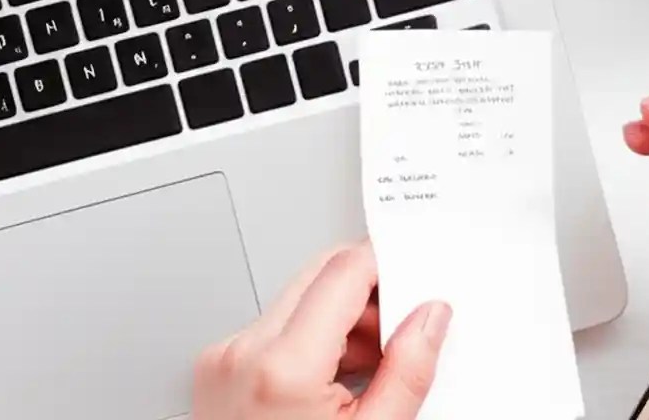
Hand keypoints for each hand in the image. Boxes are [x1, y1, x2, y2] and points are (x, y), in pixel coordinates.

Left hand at [193, 243, 451, 419]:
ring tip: (372, 371)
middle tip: (402, 332)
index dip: (390, 265)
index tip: (417, 278)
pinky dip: (314, 343)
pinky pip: (277, 329)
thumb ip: (409, 370)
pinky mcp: (218, 370)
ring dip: (344, 320)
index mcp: (282, 367)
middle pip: (320, 276)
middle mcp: (242, 353)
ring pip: (300, 300)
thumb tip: (429, 318)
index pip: (345, 270)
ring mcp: (223, 360)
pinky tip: (339, 383)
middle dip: (370, 295)